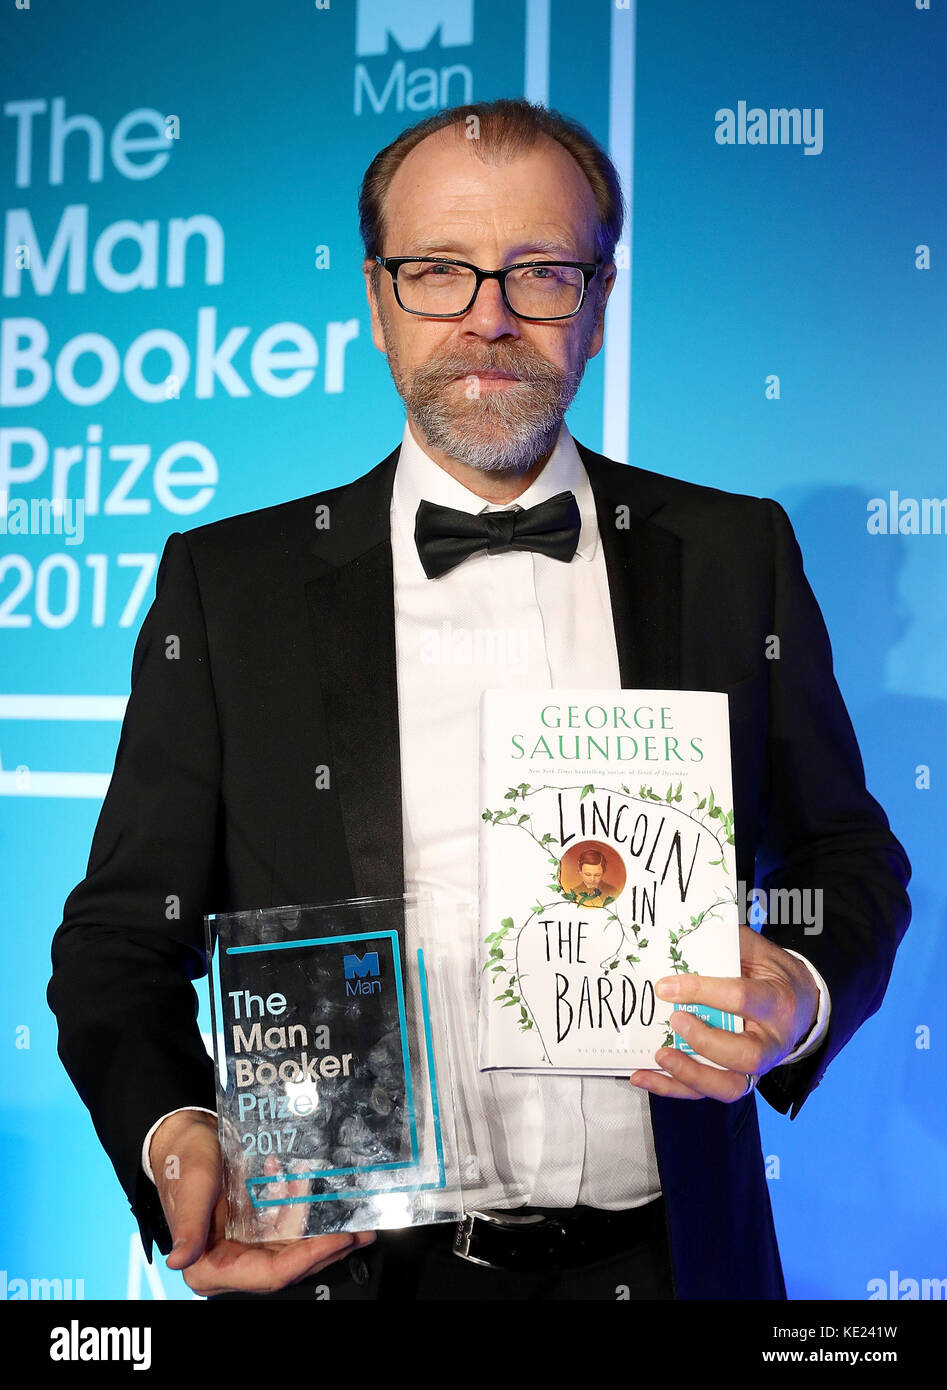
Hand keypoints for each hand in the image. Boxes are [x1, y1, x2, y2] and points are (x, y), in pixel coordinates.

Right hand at [149, 1111, 374, 1295]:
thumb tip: (179, 1261)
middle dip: (326, 1248)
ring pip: (292, 1244)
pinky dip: (299, 1204)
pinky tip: (305, 1181)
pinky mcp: (252, 1227)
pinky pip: (285, 1223)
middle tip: (362, 1231)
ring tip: (349, 1208)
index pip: (270, 1274)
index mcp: (210, 1268)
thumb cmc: (183, 1164)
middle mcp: (231, 1263)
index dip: (307, 1259)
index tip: (339, 1240)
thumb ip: (187, 1227)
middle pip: (289, 1265)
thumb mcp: (190, 1189)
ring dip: (318, 1224)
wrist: (184, 1138)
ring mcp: (244, 1245)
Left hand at [629, 924, 819, 1101]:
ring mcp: (757, 1067)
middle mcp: (772, 1042)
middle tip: (675, 1019)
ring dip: (690, 1074)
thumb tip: (683, 941)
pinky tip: (643, 1076)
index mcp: (777, 1002)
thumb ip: (726, 944)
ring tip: (660, 1055)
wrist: (801, 1008)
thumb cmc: (772, 976)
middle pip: (746, 1055)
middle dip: (705, 1041)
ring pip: (729, 1085)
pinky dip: (673, 1088)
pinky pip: (707, 1092)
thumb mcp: (757, 951)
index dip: (702, 992)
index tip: (666, 986)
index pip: (742, 999)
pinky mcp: (738, 1079)